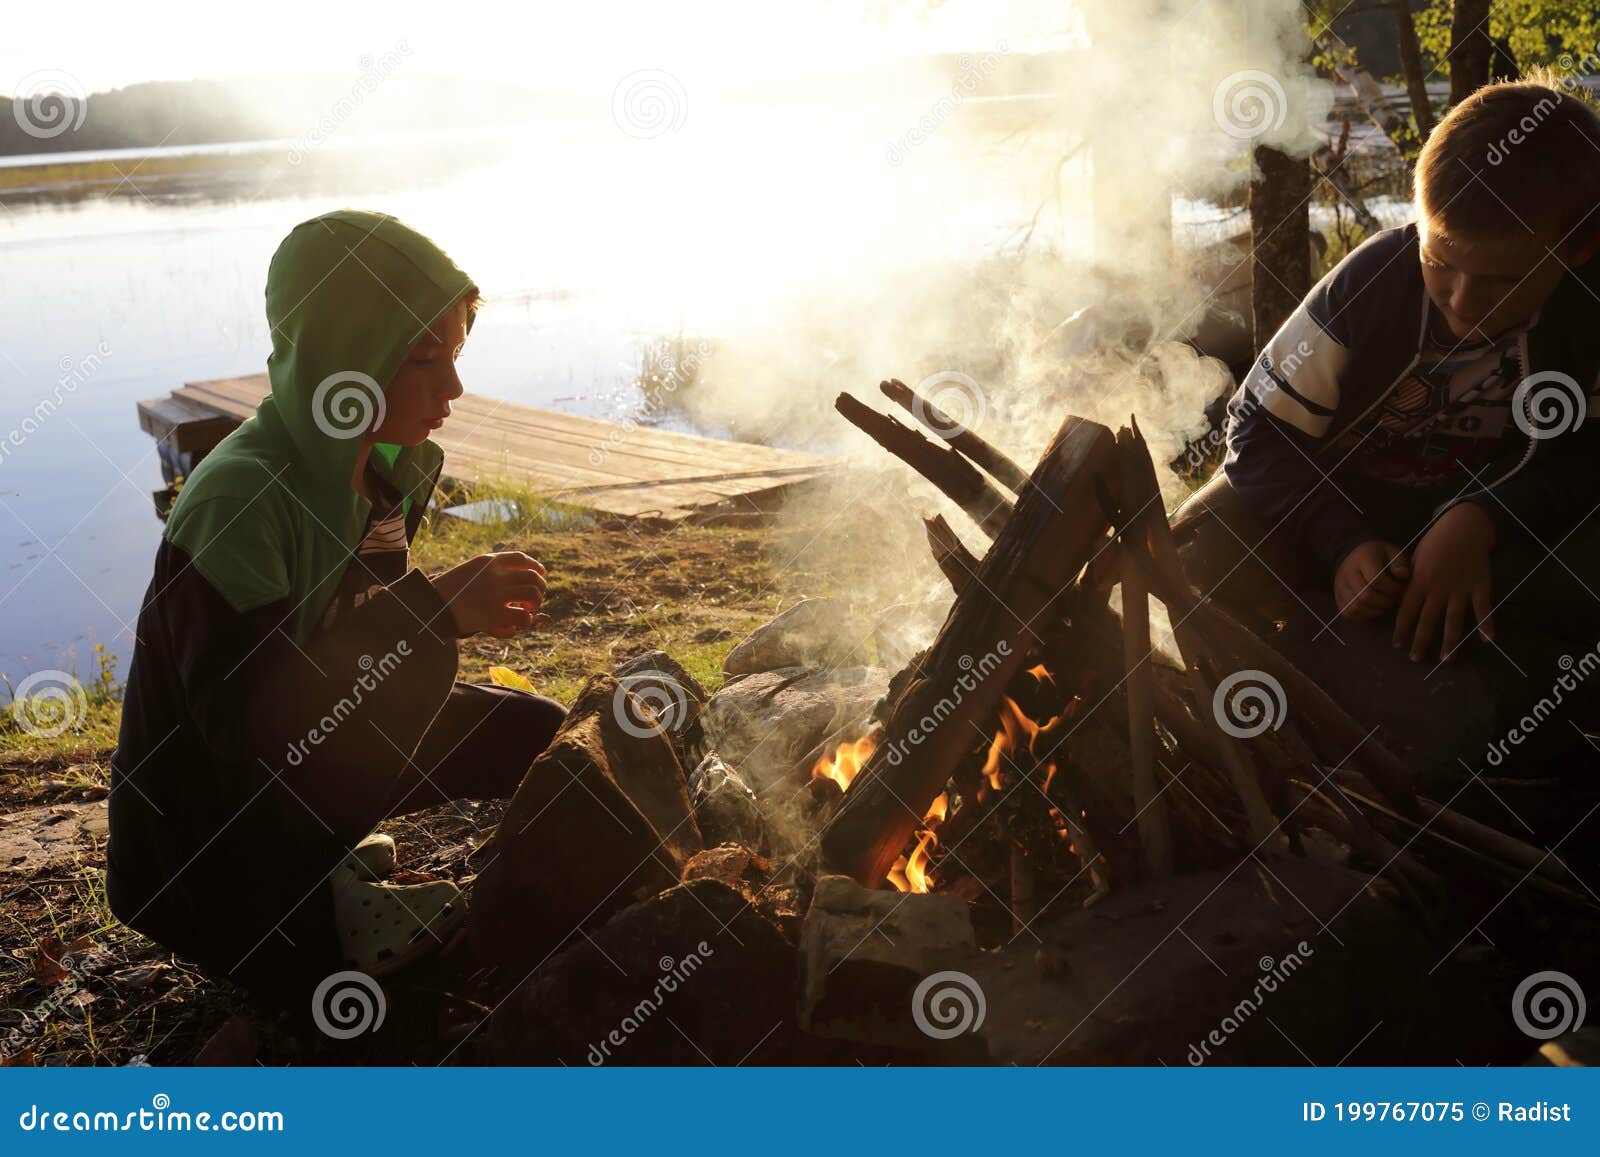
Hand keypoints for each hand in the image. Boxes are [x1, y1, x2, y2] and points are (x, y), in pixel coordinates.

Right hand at [430, 552, 548, 638]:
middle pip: (532, 577)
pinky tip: (517, 624)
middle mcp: (496, 575)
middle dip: (539, 588)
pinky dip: (525, 621)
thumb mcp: (471, 571)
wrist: (430, 605)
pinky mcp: (494, 615)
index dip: (535, 566)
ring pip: (533, 595)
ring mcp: (497, 594)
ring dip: (535, 603)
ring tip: (527, 610)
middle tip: (533, 599)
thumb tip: (519, 576)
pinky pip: (523, 617)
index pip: (521, 559)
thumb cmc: (450, 590)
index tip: (541, 573)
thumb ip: (492, 570)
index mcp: (489, 562)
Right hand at [1333, 539, 1409, 621]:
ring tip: (1384, 604)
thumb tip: (1402, 575)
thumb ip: (1399, 563)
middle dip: (1385, 601)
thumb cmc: (1378, 555)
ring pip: (1356, 607)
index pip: (1376, 580)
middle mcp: (1347, 572)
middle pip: (1366, 596)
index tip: (1400, 587)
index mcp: (1363, 558)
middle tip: (1393, 598)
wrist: (1353, 554)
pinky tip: (1373, 609)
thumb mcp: (1392, 552)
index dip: (1392, 588)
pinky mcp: (1337, 597)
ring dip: (1374, 610)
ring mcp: (1339, 586)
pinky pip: (1348, 613)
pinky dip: (1363, 615)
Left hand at [1392, 502, 1495, 662]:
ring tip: (1447, 659)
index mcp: (1419, 582)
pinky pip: (1483, 608)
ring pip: (1454, 620)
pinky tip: (1488, 640)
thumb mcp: (1416, 560)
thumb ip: (1411, 582)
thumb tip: (1402, 601)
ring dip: (1450, 641)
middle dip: (1421, 641)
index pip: (1406, 611)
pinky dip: (1487, 624)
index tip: (1397, 645)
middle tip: (1415, 658)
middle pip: (1428, 620)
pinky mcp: (1480, 586)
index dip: (1401, 629)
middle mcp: (1438, 589)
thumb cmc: (1435, 543)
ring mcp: (1460, 589)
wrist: (1462, 527)